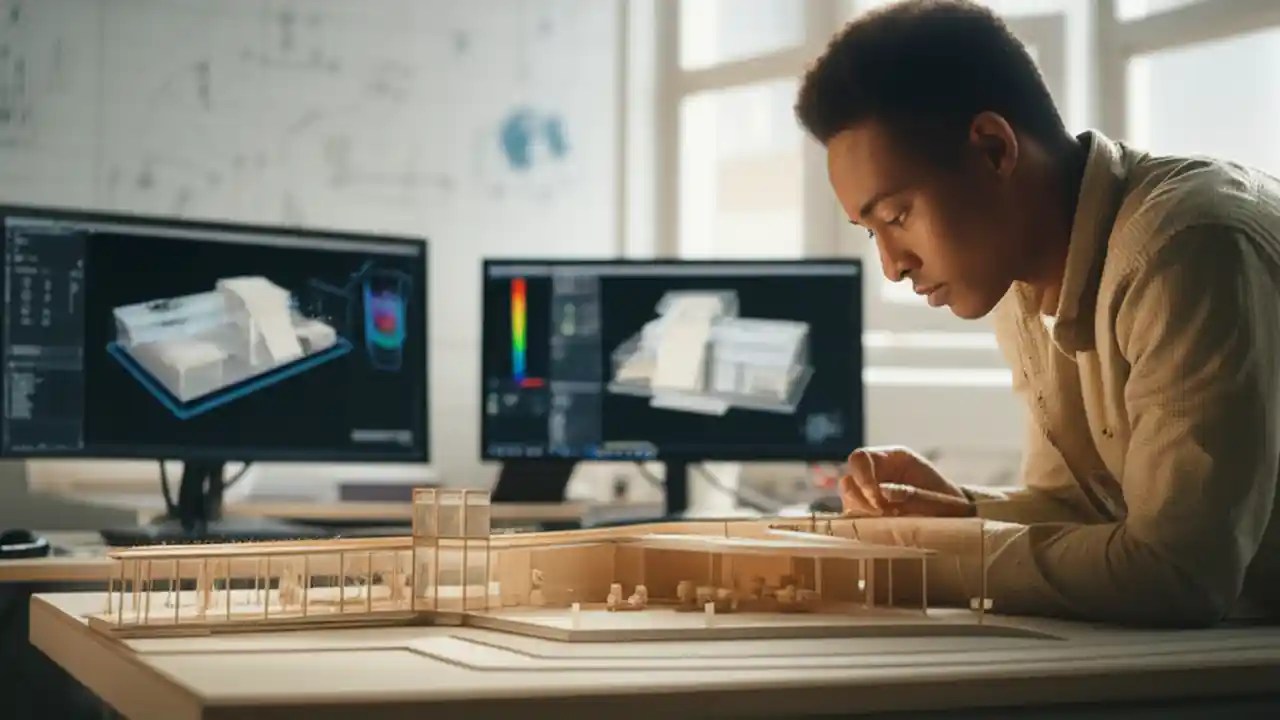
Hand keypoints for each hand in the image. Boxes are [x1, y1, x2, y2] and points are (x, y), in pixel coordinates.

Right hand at [840, 446, 973, 517]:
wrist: (959, 522)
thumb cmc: (952, 506)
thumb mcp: (938, 499)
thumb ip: (913, 495)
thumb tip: (883, 494)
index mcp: (894, 459)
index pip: (861, 458)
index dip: (863, 479)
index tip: (878, 502)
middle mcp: (878, 472)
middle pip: (849, 479)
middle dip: (860, 500)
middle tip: (882, 515)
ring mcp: (871, 493)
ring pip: (849, 499)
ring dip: (862, 513)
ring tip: (886, 523)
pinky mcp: (869, 513)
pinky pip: (854, 516)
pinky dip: (863, 524)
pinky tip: (882, 530)